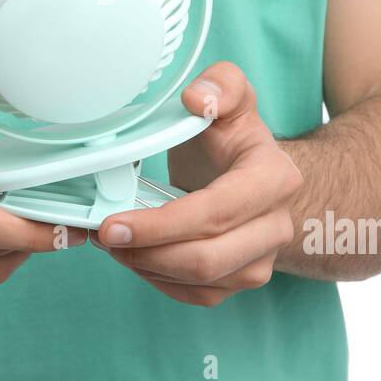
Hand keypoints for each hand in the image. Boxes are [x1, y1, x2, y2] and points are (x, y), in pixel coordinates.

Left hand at [93, 62, 300, 306]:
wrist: (253, 173)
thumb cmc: (232, 137)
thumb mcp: (231, 97)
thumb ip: (221, 85)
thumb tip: (198, 100)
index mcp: (274, 178)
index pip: (214, 212)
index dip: (160, 225)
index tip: (113, 224)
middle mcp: (276, 225)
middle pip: (206, 259)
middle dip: (146, 252)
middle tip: (104, 235)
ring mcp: (263, 259)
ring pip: (201, 282)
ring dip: (148, 267)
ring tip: (114, 242)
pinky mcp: (243, 279)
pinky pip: (198, 296)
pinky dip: (159, 281)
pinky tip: (136, 256)